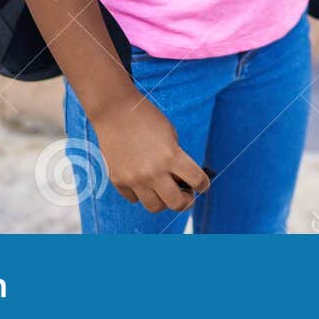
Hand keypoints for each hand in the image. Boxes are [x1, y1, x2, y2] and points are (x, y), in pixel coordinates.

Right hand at [89, 95, 208, 213]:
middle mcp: (153, 172)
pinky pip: (135, 199)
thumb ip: (177, 158)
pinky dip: (142, 194)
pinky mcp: (118, 181)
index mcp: (171, 156)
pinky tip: (145, 182)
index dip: (204, 185)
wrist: (114, 112)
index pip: (197, 181)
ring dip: (164, 201)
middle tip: (187, 195)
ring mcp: (134, 179)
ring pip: (154, 207)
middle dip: (186, 202)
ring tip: (165, 191)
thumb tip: (182, 181)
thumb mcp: (170, 135)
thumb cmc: (146, 119)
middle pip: (176, 204)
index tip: (203, 186)